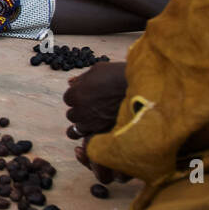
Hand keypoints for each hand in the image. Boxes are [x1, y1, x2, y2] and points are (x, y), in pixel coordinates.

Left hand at [63, 62, 132, 184]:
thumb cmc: (118, 75)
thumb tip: (71, 82)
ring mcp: (91, 124)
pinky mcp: (103, 132)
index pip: (68, 98)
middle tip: (93, 106)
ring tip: (92, 120)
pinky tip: (97, 129)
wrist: (140, 87)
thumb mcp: (98, 70)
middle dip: (80, 110)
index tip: (87, 93)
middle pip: (72, 115)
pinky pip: (89, 139)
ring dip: (83, 124)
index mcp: (75, 94)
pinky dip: (91, 135)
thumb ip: (81, 79)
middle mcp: (80, 111)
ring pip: (76, 130)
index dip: (77, 95)